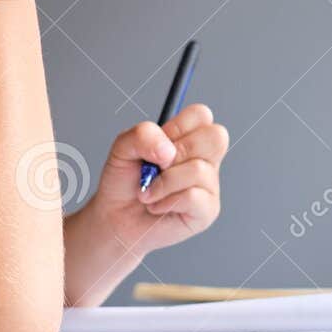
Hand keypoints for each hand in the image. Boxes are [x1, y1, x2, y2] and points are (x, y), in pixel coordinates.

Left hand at [80, 103, 228, 254]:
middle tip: (157, 166)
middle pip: (216, 137)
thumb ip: (143, 135)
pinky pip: (193, 197)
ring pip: (199, 170)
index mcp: (189, 137)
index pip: (201, 115)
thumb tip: (169, 151)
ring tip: (148, 192)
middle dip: (178, 152)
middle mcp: (205, 158)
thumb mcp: (123, 148)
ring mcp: (209, 184)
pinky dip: (166, 201)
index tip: (157, 144)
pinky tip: (157, 206)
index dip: (178, 126)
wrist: (115, 216)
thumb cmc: (124, 181)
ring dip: (164, 183)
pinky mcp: (207, 210)